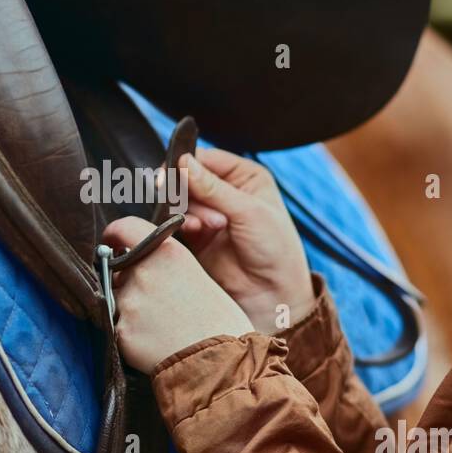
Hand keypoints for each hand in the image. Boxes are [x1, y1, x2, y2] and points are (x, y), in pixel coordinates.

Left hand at [102, 216, 254, 373]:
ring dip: (128, 310)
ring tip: (158, 325)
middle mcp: (143, 271)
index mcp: (166, 251)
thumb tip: (139, 262)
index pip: (123, 228)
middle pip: (115, 269)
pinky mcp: (121, 331)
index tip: (112, 244)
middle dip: (125, 281)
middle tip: (152, 301)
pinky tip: (153, 340)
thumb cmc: (219, 320)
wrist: (220, 360)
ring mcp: (129, 302)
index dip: (114, 236)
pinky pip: (117, 328)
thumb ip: (164, 263)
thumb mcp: (197, 275)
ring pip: (114, 300)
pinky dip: (129, 334)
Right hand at [176, 149, 315, 333]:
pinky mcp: (197, 237)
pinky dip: (182, 224)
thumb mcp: (248, 211)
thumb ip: (212, 187)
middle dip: (188, 190)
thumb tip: (184, 162)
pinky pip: (178, 222)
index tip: (174, 171)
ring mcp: (209, 214)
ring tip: (208, 226)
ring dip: (189, 210)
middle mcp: (226, 192)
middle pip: (188, 178)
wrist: (272, 293)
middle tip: (187, 200)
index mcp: (245, 177)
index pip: (207, 159)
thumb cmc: (276, 249)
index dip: (187, 164)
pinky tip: (195, 231)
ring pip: (181, 200)